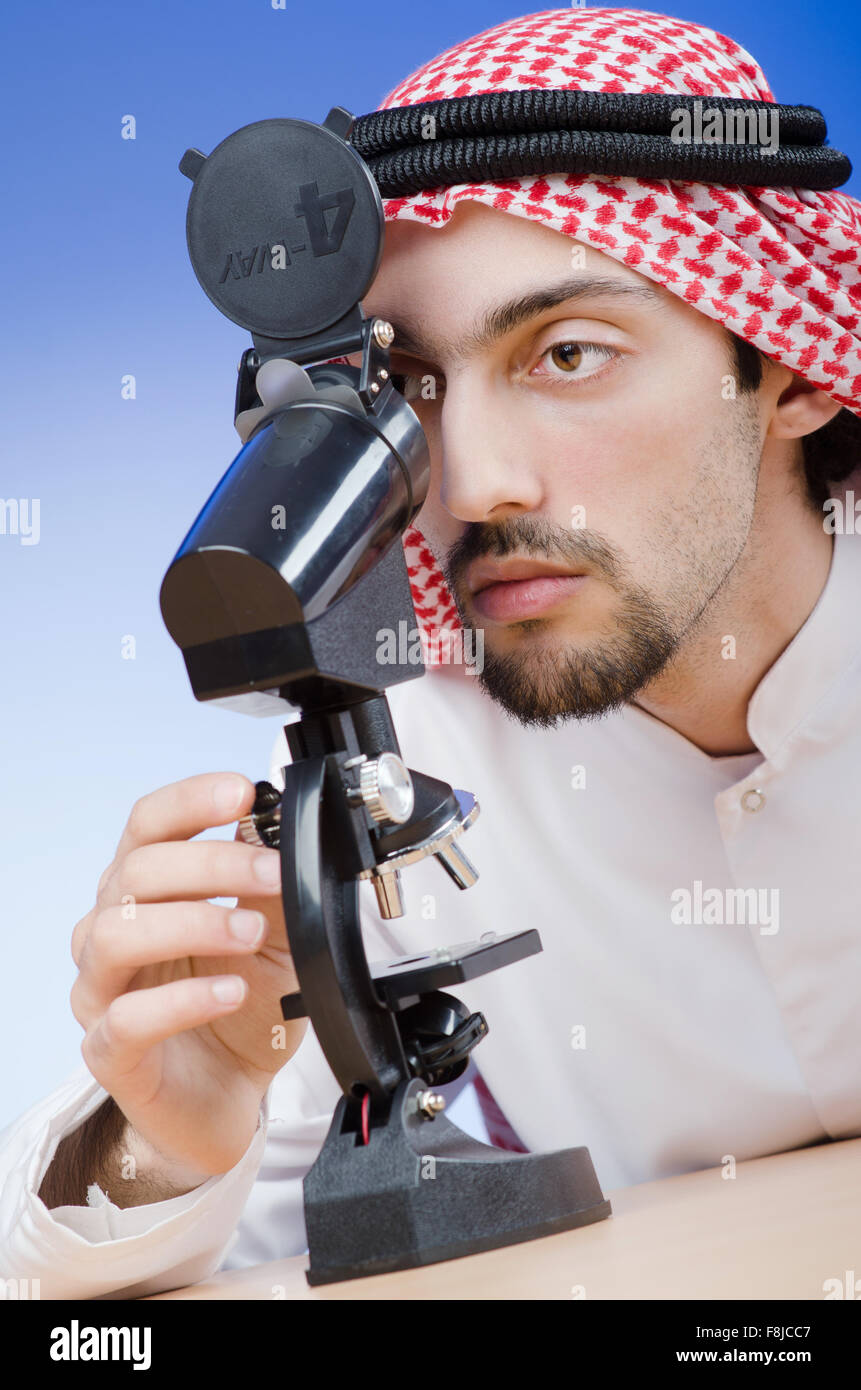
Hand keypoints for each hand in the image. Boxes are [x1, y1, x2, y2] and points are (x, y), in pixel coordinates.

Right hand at [70, 773, 305, 1177]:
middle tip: (271, 872)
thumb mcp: (276, 935)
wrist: (231, 1095)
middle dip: (212, 863)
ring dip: (192, 923)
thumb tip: (277, 826)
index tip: (242, 792)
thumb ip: (268, 885)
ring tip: (249, 932)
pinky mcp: (110, 1053)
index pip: (148, 825)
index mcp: (147, 890)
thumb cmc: (242, 1008)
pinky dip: (182, 999)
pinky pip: (126, 1019)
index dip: (191, 801)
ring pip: (116, 935)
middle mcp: (112, 930)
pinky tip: (228, 991)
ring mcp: (103, 992)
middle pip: (137, 872)